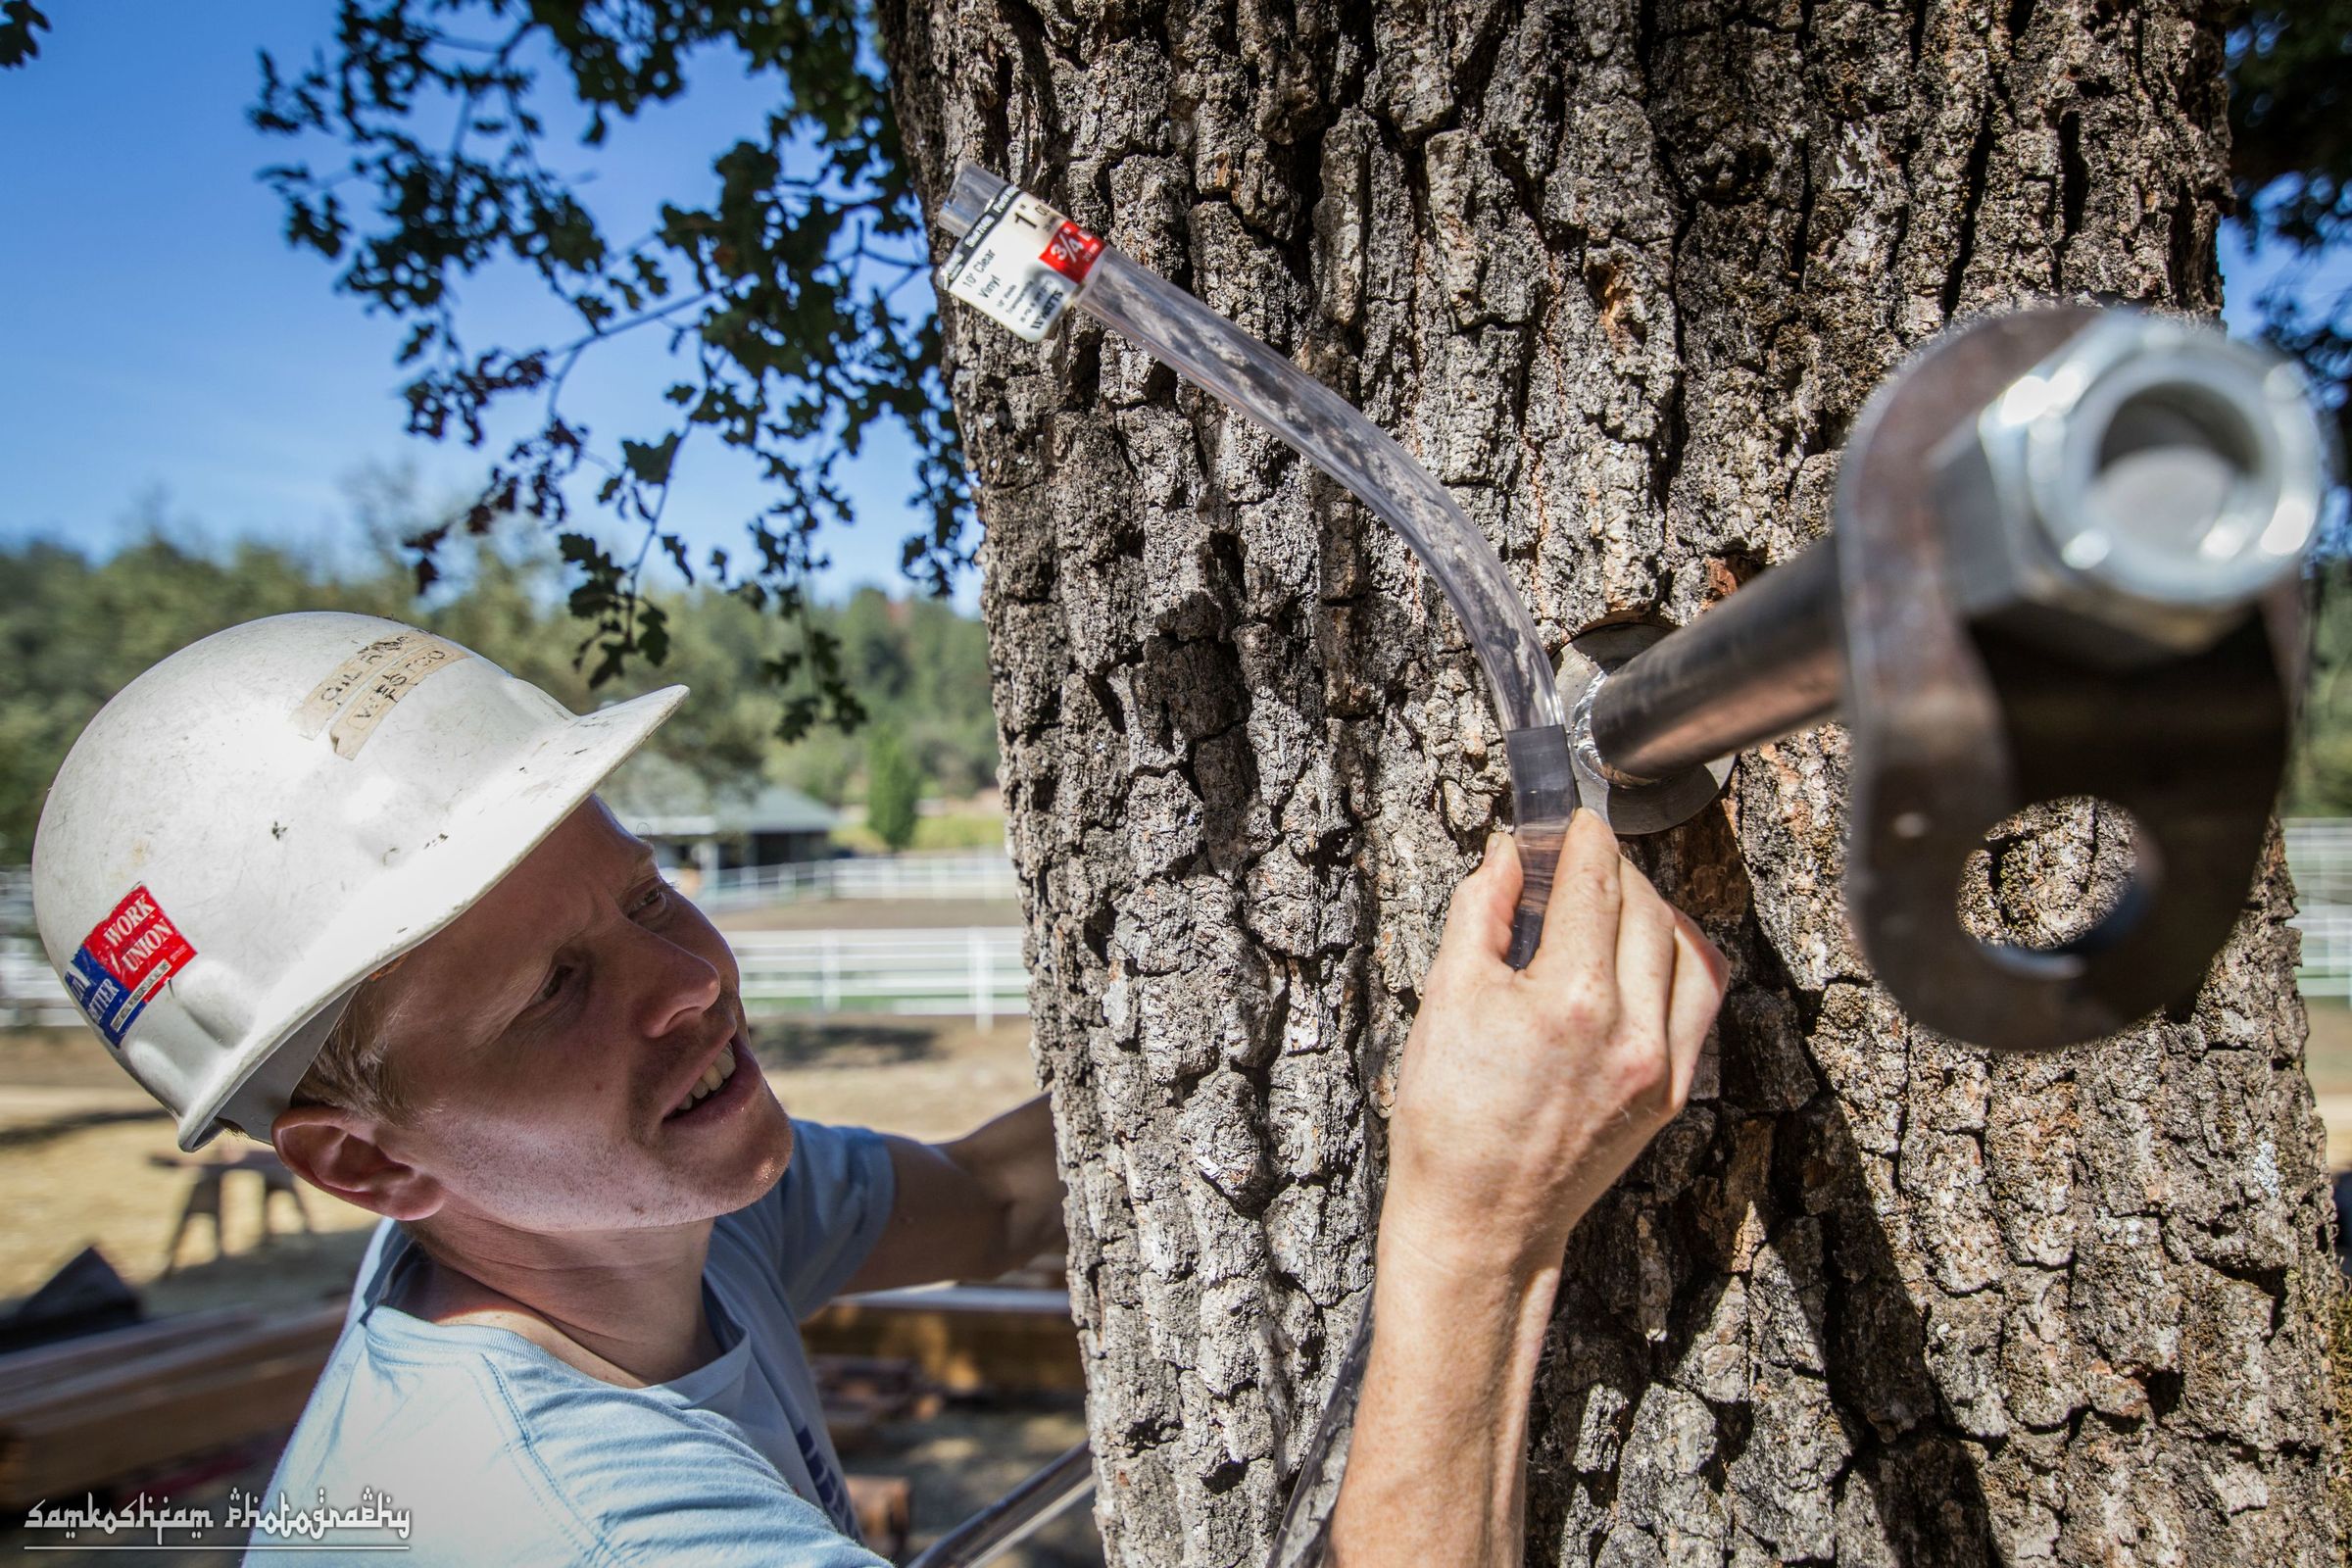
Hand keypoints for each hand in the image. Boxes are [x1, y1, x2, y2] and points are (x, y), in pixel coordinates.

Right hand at [1381, 811, 1726, 1280]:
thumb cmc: (1448, 1121)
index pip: (1597, 884)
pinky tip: (1640, 958)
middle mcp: (1632, 1030)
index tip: (1571, 819)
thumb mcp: (1445, 1000)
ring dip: (1653, 912)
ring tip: (1609, 907)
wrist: (1480, 1221)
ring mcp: (1661, 1065)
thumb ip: (1482, 913)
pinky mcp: (1672, 1093)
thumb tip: (1510, 856)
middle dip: (1612, 870)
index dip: (1582, 839)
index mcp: (1572, 1000)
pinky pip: (1698, 1001)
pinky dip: (1676, 963)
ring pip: (1686, 950)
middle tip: (1574, 861)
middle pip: (1646, 907)